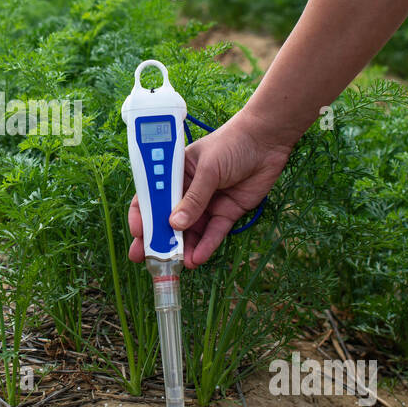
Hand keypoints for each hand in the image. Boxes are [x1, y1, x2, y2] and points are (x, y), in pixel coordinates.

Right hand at [128, 113, 292, 269]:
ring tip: (177, 264)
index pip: (153, 194)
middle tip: (147, 258)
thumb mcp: (208, 169)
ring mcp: (208, 203)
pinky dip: (206, 246)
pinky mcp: (227, 212)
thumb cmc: (232, 144)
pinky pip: (214, 232)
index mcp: (176, 172)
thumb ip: (194, 198)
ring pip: (192, 230)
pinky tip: (198, 258)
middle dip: (159, 238)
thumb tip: (175, 225)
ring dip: (184, 247)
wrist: (268, 141)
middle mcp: (189, 190)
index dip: (144, 213)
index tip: (139, 231)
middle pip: (170, 217)